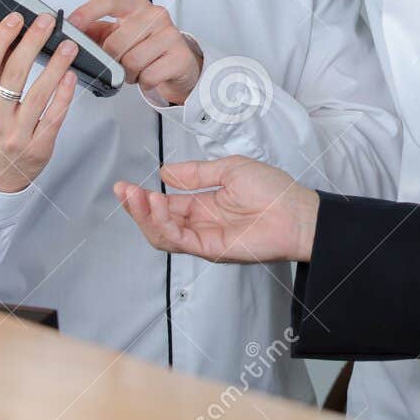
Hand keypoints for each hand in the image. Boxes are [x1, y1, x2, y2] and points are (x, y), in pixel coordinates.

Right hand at [0, 12, 79, 192]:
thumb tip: (11, 42)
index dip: (2, 37)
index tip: (16, 19)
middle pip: (15, 73)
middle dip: (32, 41)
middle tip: (47, 23)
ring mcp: (17, 134)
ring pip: (39, 93)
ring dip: (56, 64)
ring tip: (69, 45)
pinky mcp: (39, 146)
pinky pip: (54, 116)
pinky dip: (64, 94)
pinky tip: (71, 76)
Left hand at [68, 0, 202, 105]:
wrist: (179, 63)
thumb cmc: (145, 46)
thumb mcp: (119, 33)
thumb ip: (94, 31)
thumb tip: (70, 33)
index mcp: (136, 5)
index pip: (108, 1)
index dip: (87, 12)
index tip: (72, 24)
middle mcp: (154, 14)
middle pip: (115, 42)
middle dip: (112, 60)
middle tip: (120, 62)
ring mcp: (169, 34)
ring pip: (131, 61)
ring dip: (128, 74)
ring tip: (136, 69)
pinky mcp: (179, 56)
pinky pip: (148, 76)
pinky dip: (144, 82)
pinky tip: (149, 74)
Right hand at [114, 157, 318, 262]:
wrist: (296, 212)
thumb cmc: (272, 189)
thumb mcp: (229, 170)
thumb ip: (196, 173)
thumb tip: (165, 172)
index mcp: (204, 204)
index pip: (166, 205)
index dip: (144, 197)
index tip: (126, 185)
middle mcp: (200, 223)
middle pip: (158, 222)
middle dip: (136, 207)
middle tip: (123, 191)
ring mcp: (204, 238)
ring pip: (163, 234)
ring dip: (145, 216)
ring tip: (136, 197)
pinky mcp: (211, 249)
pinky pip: (180, 241)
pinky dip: (163, 225)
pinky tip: (155, 207)